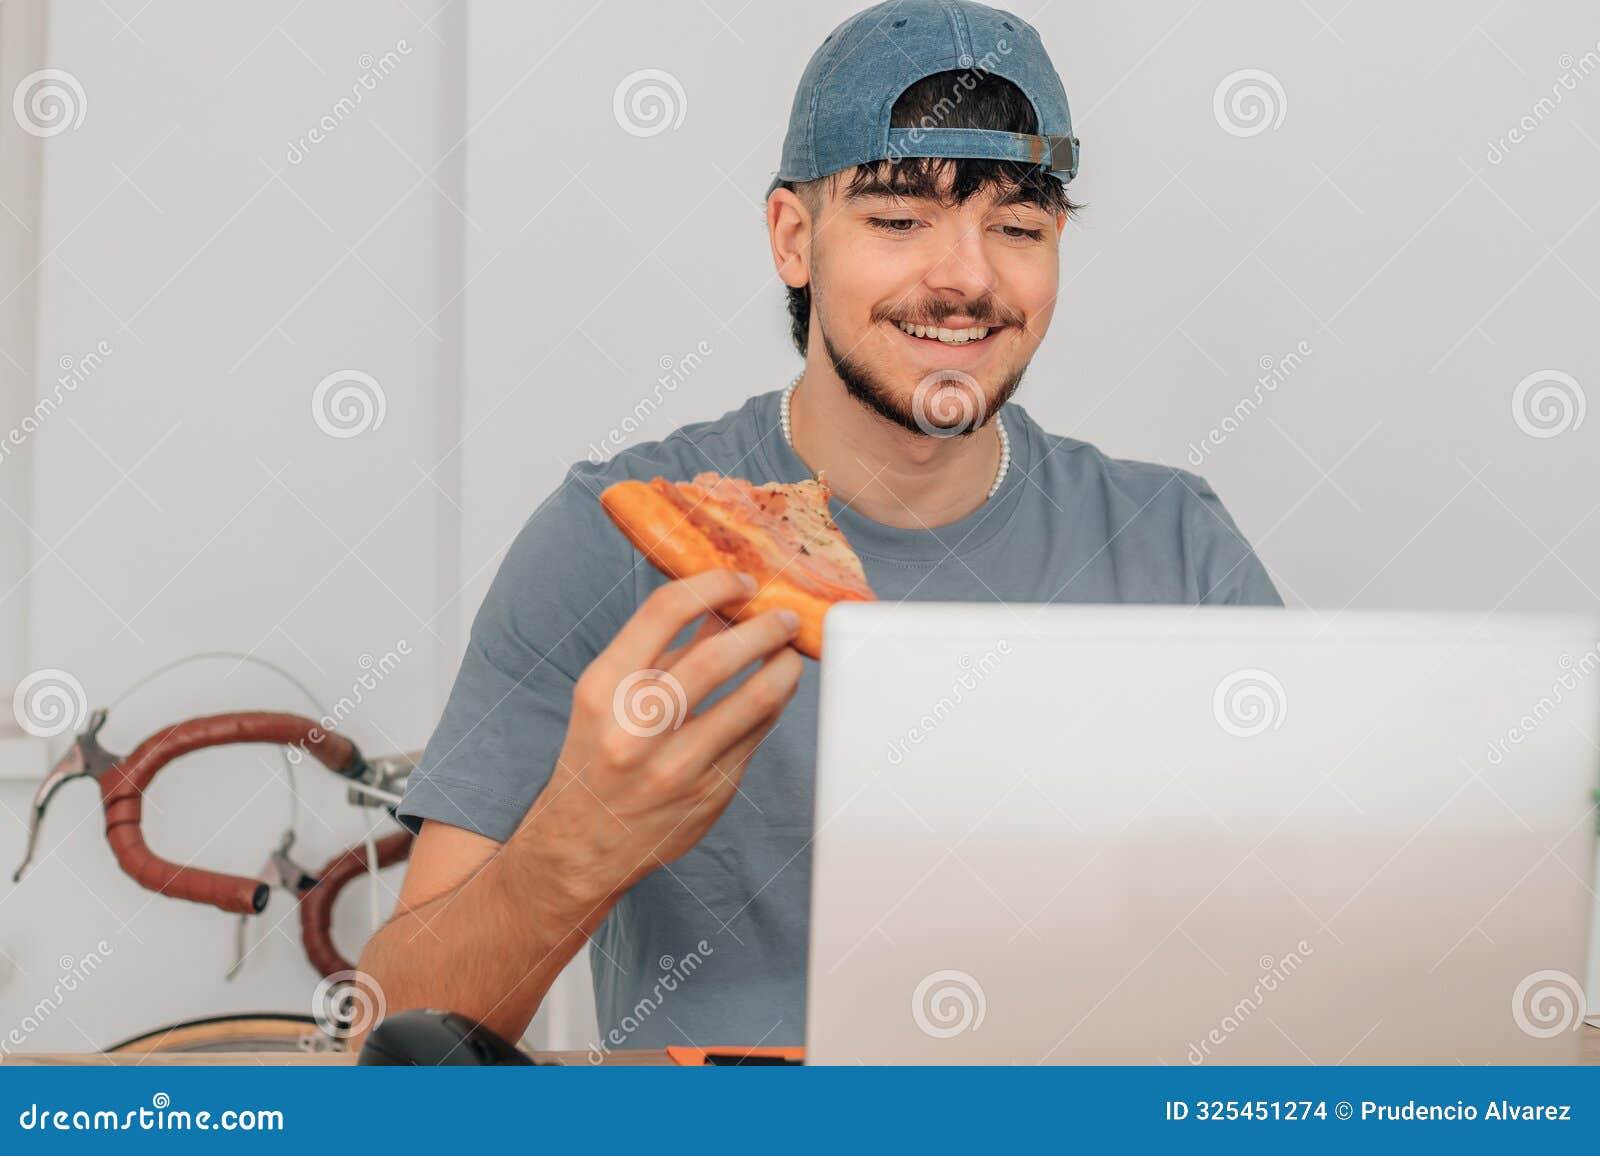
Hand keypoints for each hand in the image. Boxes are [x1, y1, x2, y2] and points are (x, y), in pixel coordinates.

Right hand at [512, 569, 804, 913]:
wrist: (583, 844)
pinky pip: (756, 736)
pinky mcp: (709, 794)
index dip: (713, 585)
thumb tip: (723, 603)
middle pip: (715, 657)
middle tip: (784, 617)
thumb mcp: (612, 694)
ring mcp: (675, 765)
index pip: (663, 611)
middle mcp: (636, 727)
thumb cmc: (598, 755)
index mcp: (604, 688)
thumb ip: (667, 648)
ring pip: (753, 701)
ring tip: (791, 653)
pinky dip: (772, 705)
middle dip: (763, 627)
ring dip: (783, 667)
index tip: (740, 582)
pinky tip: (775, 691)